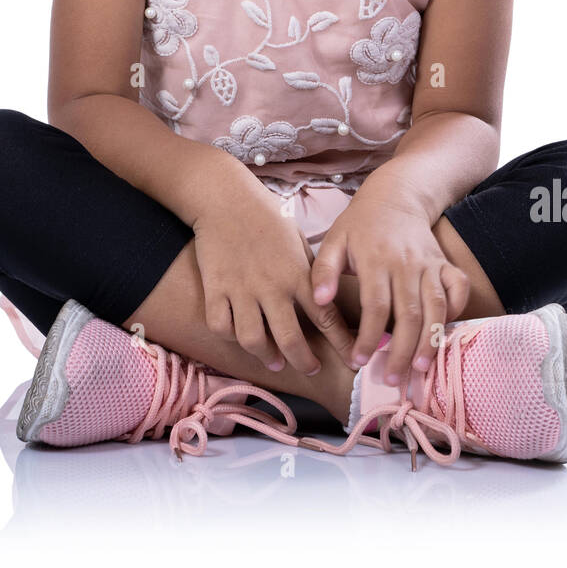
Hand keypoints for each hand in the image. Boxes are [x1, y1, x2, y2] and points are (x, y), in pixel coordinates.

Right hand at [191, 177, 357, 376]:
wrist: (227, 199)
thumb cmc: (268, 218)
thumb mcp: (299, 242)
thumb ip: (311, 273)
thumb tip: (326, 300)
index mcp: (298, 274)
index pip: (326, 317)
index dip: (341, 343)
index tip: (351, 360)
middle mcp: (272, 286)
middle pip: (290, 340)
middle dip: (304, 362)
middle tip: (311, 368)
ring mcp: (241, 289)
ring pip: (253, 340)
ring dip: (267, 357)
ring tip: (275, 362)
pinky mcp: (216, 289)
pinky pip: (221, 327)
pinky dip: (230, 337)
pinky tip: (240, 338)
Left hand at [309, 192, 469, 384]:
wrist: (395, 197)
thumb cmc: (359, 225)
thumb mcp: (334, 241)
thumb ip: (323, 271)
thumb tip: (318, 302)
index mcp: (376, 260)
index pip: (375, 306)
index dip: (367, 337)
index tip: (358, 361)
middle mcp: (406, 263)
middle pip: (408, 314)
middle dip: (401, 351)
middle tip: (392, 380)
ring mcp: (429, 263)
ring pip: (436, 307)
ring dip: (430, 341)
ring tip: (420, 369)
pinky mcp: (445, 263)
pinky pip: (458, 289)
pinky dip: (457, 312)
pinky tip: (445, 334)